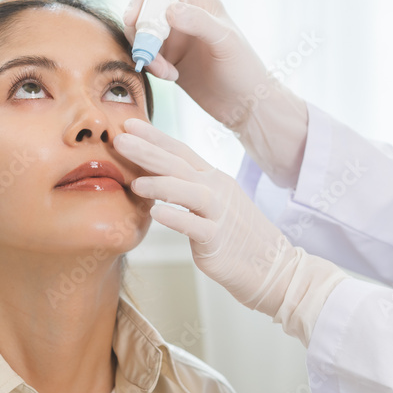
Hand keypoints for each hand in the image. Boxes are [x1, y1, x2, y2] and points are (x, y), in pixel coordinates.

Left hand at [114, 119, 347, 344]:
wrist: (272, 266)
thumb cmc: (237, 236)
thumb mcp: (213, 204)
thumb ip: (187, 188)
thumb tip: (152, 176)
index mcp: (213, 179)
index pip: (181, 151)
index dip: (155, 137)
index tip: (129, 125)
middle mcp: (217, 190)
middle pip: (180, 165)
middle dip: (149, 151)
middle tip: (120, 140)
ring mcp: (220, 214)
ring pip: (189, 192)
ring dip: (161, 184)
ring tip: (135, 183)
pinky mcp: (218, 240)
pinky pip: (195, 227)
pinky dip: (176, 218)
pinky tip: (156, 213)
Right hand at [122, 0, 308, 187]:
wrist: (245, 104)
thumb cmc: (243, 70)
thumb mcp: (224, 42)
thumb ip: (198, 22)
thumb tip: (169, 11)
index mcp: (200, 3)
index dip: (143, 4)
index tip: (133, 23)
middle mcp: (186, 17)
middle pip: (146, 13)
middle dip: (141, 34)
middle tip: (146, 56)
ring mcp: (177, 39)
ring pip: (144, 37)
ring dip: (147, 53)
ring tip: (165, 72)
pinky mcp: (171, 60)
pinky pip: (149, 57)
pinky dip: (152, 66)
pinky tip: (171, 77)